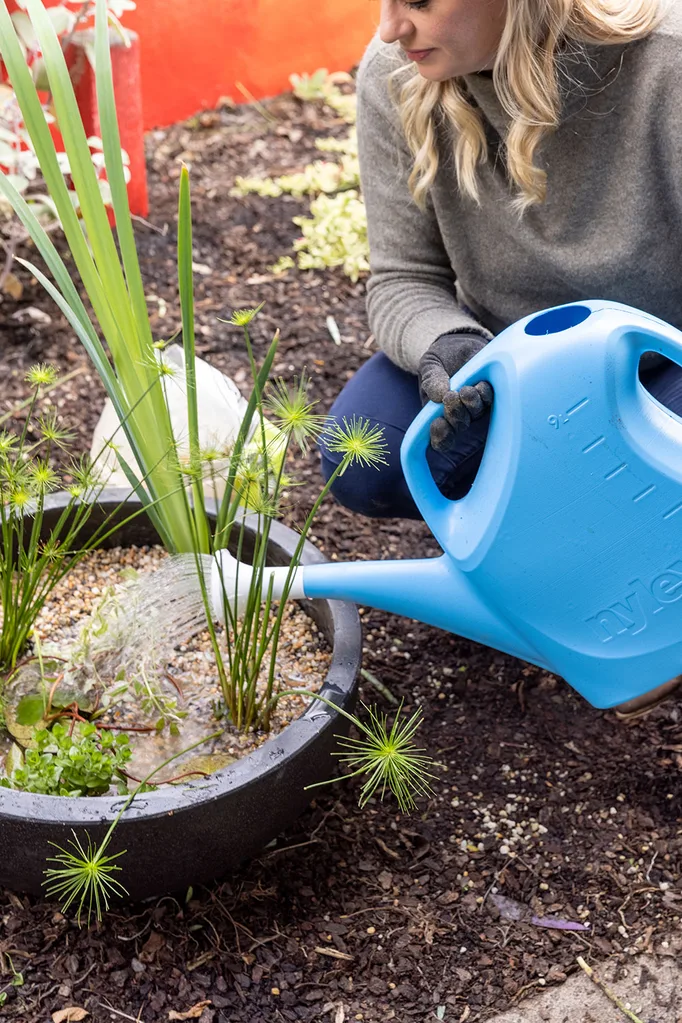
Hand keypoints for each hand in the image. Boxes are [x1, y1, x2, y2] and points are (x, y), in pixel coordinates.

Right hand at [418, 332, 492, 452]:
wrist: (460, 342)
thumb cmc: (441, 359)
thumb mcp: (430, 365)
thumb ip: (431, 380)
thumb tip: (439, 396)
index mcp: (437, 415)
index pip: (440, 438)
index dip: (440, 436)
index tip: (437, 423)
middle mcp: (458, 415)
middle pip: (459, 426)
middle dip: (455, 415)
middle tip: (451, 398)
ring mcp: (475, 406)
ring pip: (475, 414)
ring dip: (472, 404)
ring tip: (466, 390)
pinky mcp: (489, 394)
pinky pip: (489, 400)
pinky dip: (484, 394)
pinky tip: (480, 384)